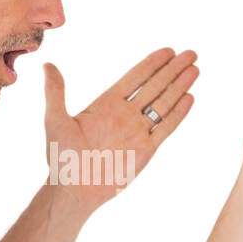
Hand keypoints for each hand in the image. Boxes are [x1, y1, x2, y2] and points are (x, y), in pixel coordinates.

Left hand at [42, 48, 197, 213]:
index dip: (152, 63)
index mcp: (106, 104)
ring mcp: (137, 132)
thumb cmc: (61, 158)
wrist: (74, 190)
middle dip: (173, 69)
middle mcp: (125, 115)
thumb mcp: (55, 120)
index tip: (168, 51)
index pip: (135, 77)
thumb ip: (55, 92)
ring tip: (195, 70)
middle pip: (155, 86)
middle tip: (191, 53)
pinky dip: (178, 114)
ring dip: (180, 87)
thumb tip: (47, 65)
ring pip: (163, 104)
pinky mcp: (146, 150)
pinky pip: (165, 128)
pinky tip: (189, 98)